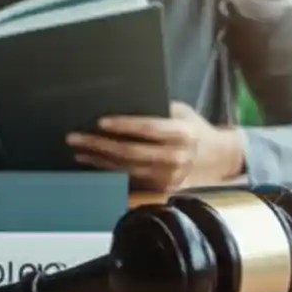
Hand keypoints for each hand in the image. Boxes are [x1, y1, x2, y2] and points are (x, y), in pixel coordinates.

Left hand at [67, 102, 244, 191]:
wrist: (215, 157)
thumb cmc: (192, 128)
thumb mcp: (182, 111)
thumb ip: (158, 108)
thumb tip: (121, 102)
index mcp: (182, 133)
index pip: (149, 129)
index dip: (123, 125)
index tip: (100, 122)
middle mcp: (176, 157)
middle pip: (131, 152)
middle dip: (100, 144)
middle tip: (76, 137)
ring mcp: (169, 177)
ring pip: (126, 169)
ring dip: (98, 160)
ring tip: (78, 151)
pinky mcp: (161, 189)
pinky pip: (130, 180)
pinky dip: (108, 171)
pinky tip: (93, 163)